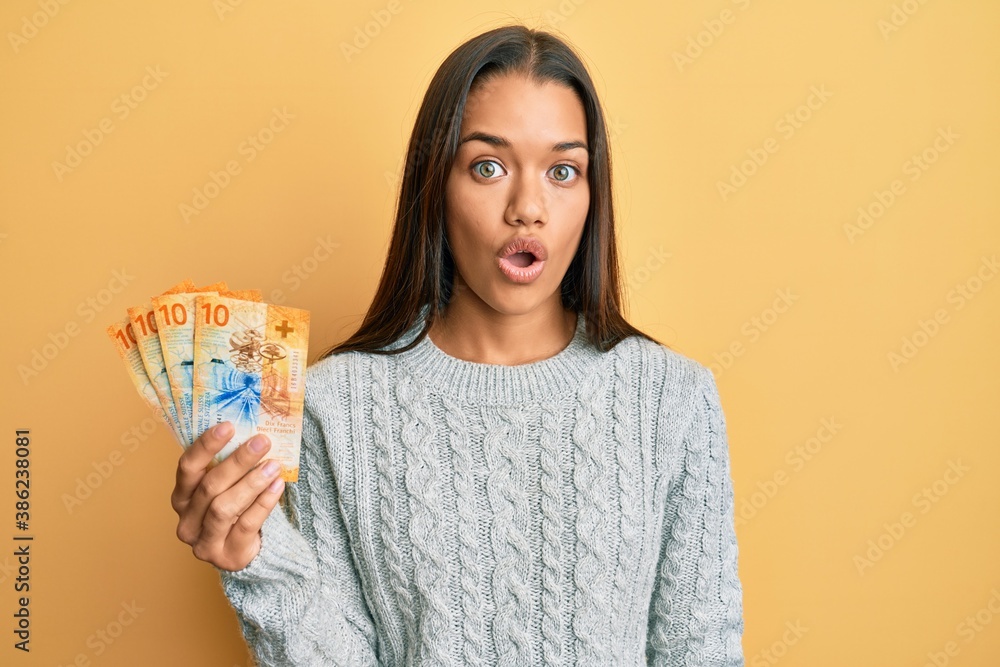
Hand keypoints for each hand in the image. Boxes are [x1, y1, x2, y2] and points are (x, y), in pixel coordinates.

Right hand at [171, 422, 284, 571]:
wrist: (246, 551)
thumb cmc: (235, 509)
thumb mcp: (226, 488)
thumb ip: (228, 466)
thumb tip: (253, 430)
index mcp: (182, 498)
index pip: (187, 467)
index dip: (206, 446)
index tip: (228, 426)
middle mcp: (187, 521)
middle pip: (210, 486)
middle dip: (238, 461)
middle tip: (262, 441)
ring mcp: (204, 542)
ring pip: (224, 508)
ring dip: (251, 483)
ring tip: (273, 465)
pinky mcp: (227, 556)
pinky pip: (247, 525)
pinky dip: (264, 503)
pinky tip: (278, 485)